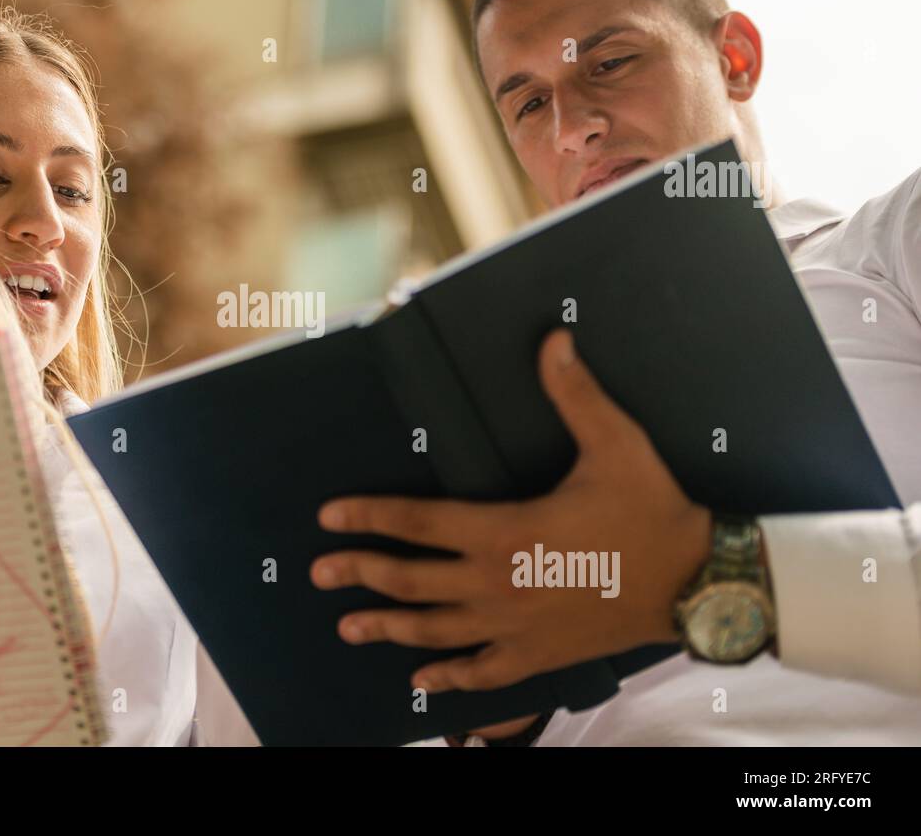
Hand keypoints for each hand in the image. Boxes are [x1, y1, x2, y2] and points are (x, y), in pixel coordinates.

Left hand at [310, 328, 710, 694]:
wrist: (697, 582)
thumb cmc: (652, 510)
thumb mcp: (616, 444)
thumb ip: (575, 394)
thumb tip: (552, 338)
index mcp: (506, 532)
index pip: (419, 522)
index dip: (369, 516)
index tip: (329, 517)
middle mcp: (499, 584)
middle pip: (411, 581)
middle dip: (360, 573)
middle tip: (319, 573)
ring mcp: (515, 625)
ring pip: (435, 630)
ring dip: (387, 628)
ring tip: (349, 627)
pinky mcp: (539, 655)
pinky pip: (484, 672)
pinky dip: (450, 676)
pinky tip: (424, 678)